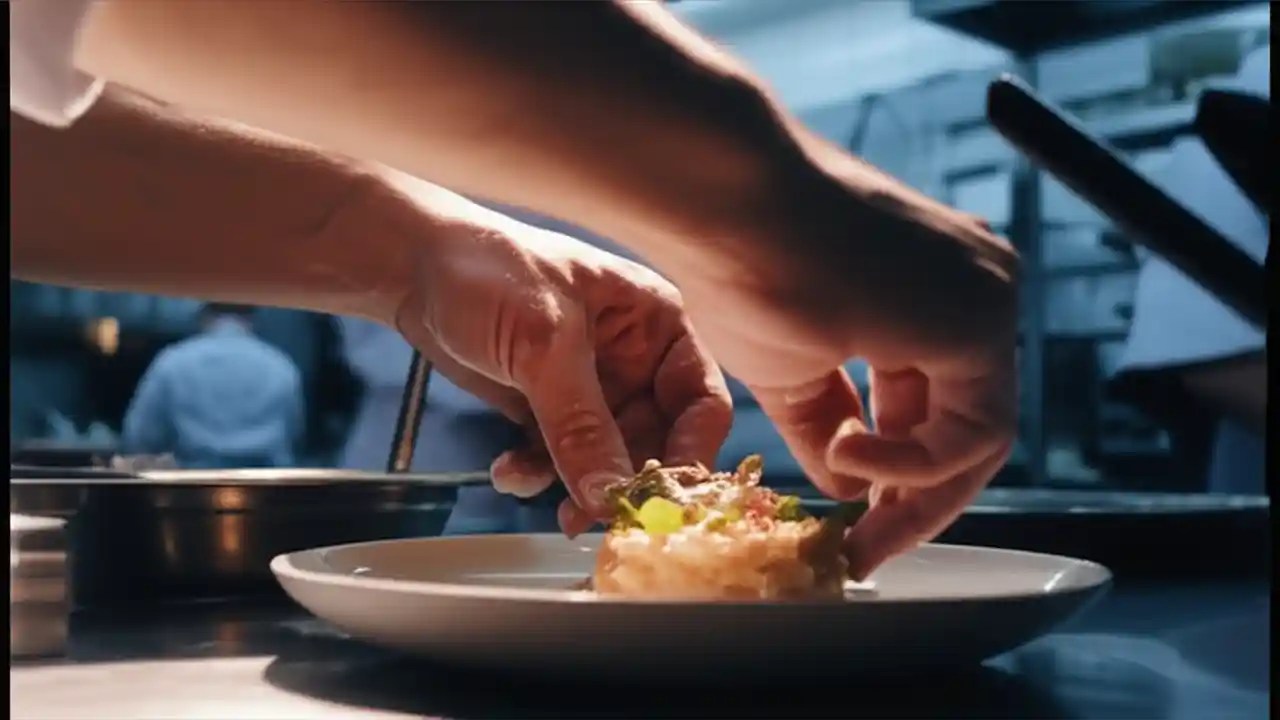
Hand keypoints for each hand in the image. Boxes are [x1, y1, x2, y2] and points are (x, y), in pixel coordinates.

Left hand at [370, 175, 731, 535]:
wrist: (412, 266)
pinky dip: (537, 472)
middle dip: (619, 480)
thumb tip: (609, 497)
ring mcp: (591, 386)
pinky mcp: (548, 407)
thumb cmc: (488, 271)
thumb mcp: (543, 344)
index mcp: (655, 323)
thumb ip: (580, 424)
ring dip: (571, 483)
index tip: (661, 499)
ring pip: (604, 459)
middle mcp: (634, 359)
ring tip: (530, 486)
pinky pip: (560, 458)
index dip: (690, 453)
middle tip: (586, 516)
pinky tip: (506, 469)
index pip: (701, 402)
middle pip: (653, 442)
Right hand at [652, 144, 1019, 578]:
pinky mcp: (981, 320)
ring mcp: (984, 299)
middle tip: (867, 547)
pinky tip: (849, 455)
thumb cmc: (742, 265)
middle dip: (914, 498)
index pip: (937, 405)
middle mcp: (972, 290)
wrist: (727, 204)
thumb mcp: (790, 369)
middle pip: (966, 424)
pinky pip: (972, 430)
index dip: (897, 471)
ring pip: (977, 433)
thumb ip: (828, 426)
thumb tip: (849, 490)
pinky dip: (912, 463)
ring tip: (854, 519)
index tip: (858, 521)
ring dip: (913, 491)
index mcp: (928, 293)